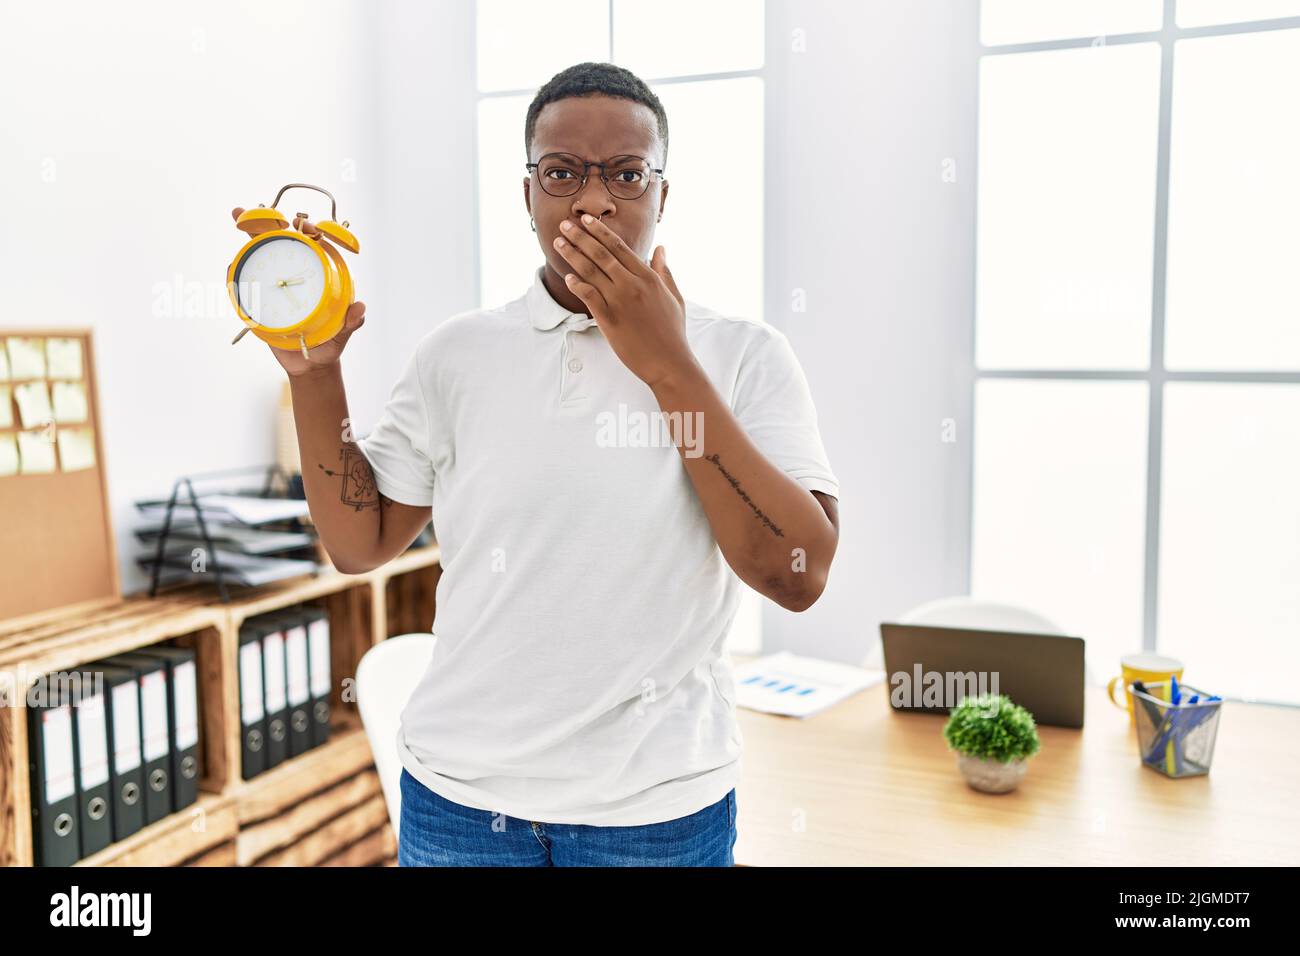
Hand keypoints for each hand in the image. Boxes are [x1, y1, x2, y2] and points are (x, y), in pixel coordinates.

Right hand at [231, 206, 365, 377]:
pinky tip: (232, 264)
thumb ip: (351, 323)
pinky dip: (238, 270)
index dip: (310, 229)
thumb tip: (360, 309)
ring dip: (249, 235)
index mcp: (321, 276)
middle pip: (283, 241)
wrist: (308, 364)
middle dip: (268, 221)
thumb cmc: (328, 344)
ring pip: (262, 254)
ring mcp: (278, 282)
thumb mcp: (341, 335)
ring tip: (237, 217)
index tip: (304, 226)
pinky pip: (247, 280)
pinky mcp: (262, 296)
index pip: (316, 244)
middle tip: (254, 209)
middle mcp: (298, 273)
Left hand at [553, 215, 693, 387]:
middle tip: (565, 225)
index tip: (586, 220)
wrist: (670, 363)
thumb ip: (665, 270)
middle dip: (581, 237)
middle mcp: (632, 285)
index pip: (619, 247)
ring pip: (591, 272)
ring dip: (573, 255)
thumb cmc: (673, 331)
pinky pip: (589, 297)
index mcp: (648, 277)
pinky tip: (568, 277)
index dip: (600, 232)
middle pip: (601, 254)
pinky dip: (577, 285)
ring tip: (559, 243)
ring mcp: (620, 302)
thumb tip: (661, 248)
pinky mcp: (610, 320)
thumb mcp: (674, 296)